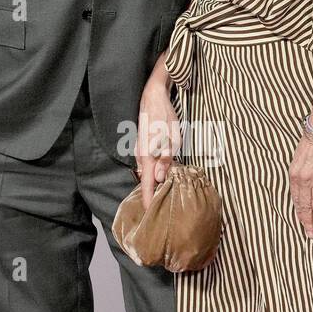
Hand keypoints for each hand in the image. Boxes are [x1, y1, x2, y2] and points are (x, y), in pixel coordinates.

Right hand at [136, 74, 181, 209]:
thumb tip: (161, 176)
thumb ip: (167, 158)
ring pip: (146, 172)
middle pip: (146, 180)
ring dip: (154, 183)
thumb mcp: (173, 137)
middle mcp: (140, 155)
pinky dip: (153, 172)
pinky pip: (147, 164)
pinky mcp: (142, 145)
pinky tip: (162, 174)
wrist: (153, 96)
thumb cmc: (165, 116)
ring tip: (163, 195)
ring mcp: (139, 150)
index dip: (149, 200)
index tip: (150, 215)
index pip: (147, 184)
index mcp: (148, 155)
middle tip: (161, 209)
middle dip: (152, 195)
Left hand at [289, 131, 312, 236]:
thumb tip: (303, 188)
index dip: (300, 215)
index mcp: (294, 175)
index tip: (303, 225)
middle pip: (306, 206)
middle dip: (309, 223)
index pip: (297, 201)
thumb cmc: (312, 140)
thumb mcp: (299, 158)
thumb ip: (300, 174)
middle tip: (312, 236)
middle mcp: (305, 179)